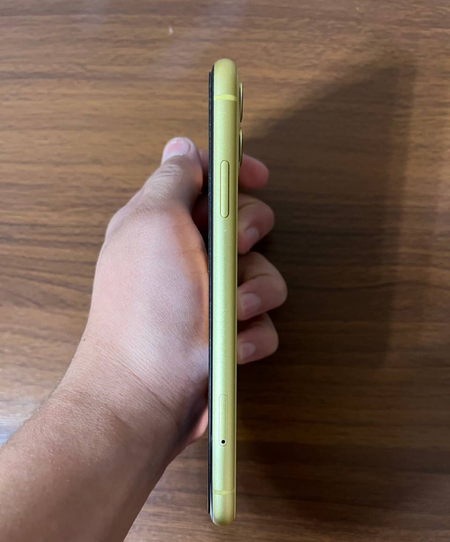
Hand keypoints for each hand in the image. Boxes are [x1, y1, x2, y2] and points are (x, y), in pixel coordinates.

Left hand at [61, 137, 286, 448]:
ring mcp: (208, 297)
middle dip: (251, 233)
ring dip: (255, 291)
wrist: (146, 394)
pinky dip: (252, 332)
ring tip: (232, 312)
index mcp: (164, 223)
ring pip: (263, 272)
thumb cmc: (147, 310)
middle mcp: (187, 257)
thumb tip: (182, 147)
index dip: (233, 171)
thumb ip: (173, 179)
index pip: (205, 178)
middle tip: (237, 249)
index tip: (255, 177)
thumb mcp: (154, 224)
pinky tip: (232, 346)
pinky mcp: (226, 334)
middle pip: (245, 222)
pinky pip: (263, 320)